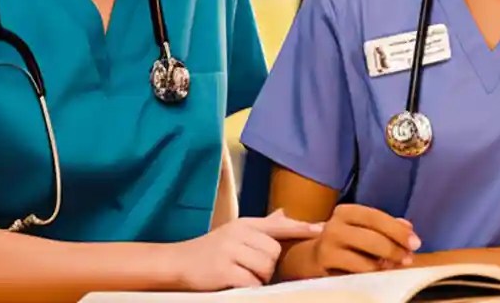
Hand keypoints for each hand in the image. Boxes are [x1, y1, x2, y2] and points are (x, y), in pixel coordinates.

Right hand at [173, 209, 323, 289]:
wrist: (177, 262)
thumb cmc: (211, 249)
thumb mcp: (235, 232)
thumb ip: (263, 225)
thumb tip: (284, 213)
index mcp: (245, 223)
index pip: (279, 225)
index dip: (302, 228)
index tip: (322, 230)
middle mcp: (239, 233)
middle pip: (274, 252)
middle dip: (268, 265)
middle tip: (250, 268)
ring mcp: (230, 250)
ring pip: (265, 267)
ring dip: (258, 277)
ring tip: (241, 275)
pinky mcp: (223, 270)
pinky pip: (251, 282)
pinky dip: (248, 287)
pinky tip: (236, 283)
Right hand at [309, 204, 420, 275]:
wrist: (312, 258)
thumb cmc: (346, 240)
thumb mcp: (363, 227)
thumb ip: (386, 226)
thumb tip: (408, 228)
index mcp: (346, 211)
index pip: (376, 217)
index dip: (397, 230)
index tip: (415, 243)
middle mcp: (334, 226)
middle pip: (371, 239)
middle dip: (394, 250)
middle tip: (408, 259)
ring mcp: (327, 249)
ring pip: (364, 262)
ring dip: (383, 267)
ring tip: (392, 267)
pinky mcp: (325, 270)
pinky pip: (355, 276)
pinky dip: (370, 276)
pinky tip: (376, 274)